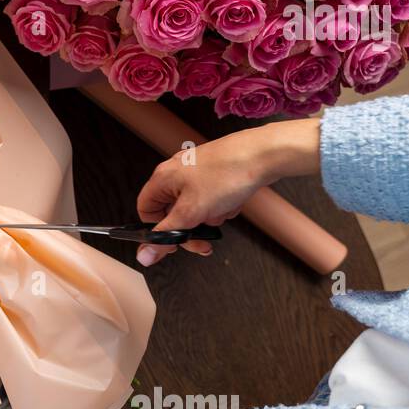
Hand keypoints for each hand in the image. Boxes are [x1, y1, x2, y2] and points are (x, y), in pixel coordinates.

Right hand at [135, 118, 320, 266]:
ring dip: (208, 216)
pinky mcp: (215, 173)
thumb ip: (167, 234)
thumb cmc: (228, 173)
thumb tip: (144, 254)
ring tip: (222, 210)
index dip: (157, 230)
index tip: (173, 241)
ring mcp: (196, 172)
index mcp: (163, 178)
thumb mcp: (191, 212)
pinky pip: (210, 199)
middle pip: (172, 211)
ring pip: (194, 207)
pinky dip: (220, 205)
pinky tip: (232, 201)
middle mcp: (177, 172)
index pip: (146, 210)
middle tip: (201, 240)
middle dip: (189, 227)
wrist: (263, 154)